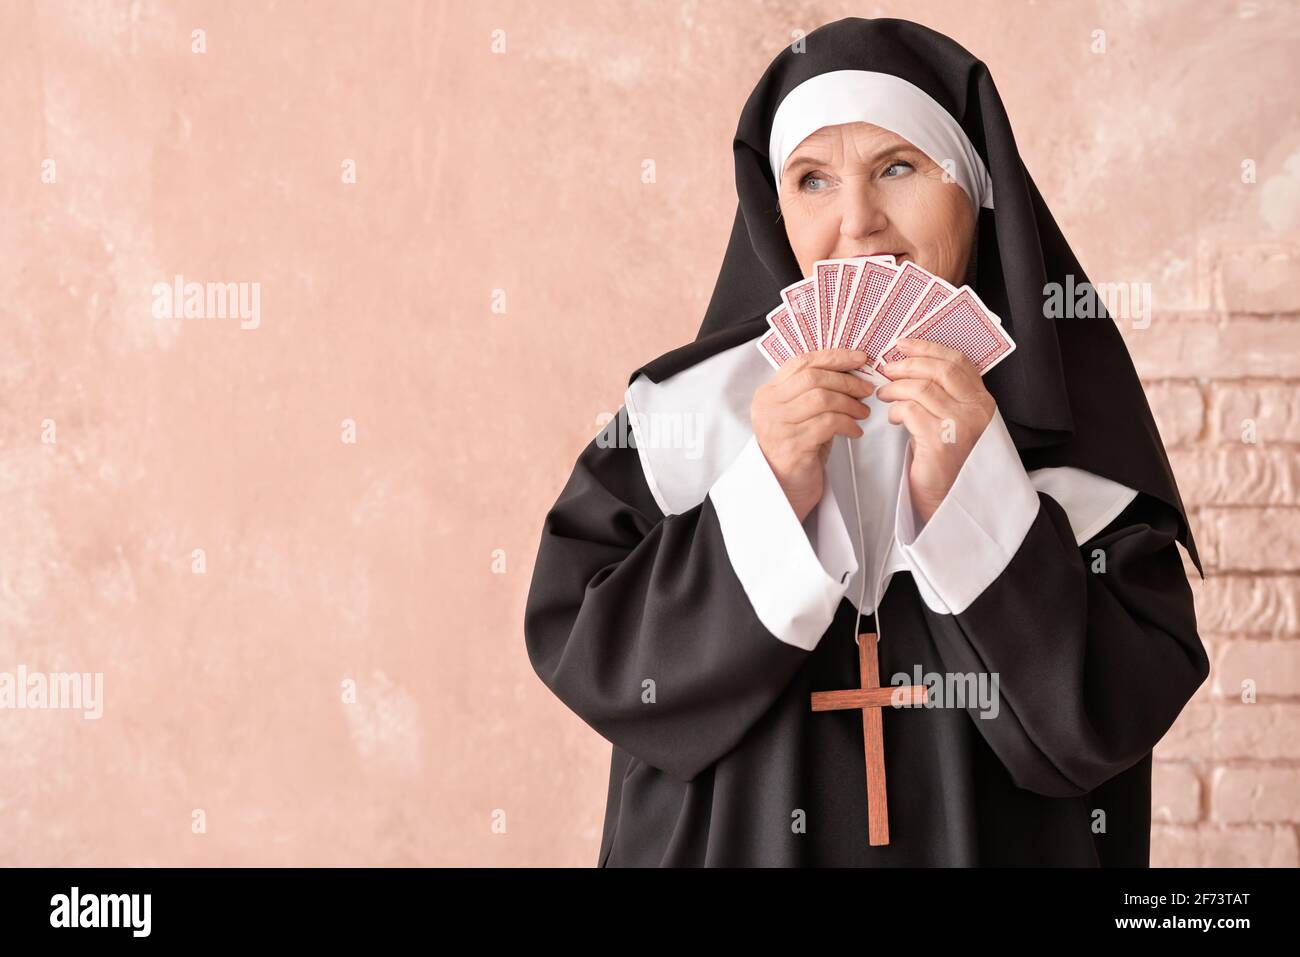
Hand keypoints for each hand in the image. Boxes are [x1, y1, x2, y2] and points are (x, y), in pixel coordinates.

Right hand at [751, 348, 874, 522]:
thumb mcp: (802, 415)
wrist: (785, 489)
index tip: (860, 358)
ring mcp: (778, 425)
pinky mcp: (792, 444)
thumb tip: (853, 370)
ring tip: (863, 413)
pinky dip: (848, 424)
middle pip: (813, 378)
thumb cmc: (798, 449)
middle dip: (846, 381)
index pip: (802, 362)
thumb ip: (816, 392)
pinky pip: (828, 423)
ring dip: (850, 403)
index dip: (834, 357)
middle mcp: (768, 406)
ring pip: (822, 398)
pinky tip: (855, 432)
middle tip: (867, 389)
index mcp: (768, 393)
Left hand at [874, 338, 996, 523]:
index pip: (957, 361)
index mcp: (982, 402)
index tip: (902, 343)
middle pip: (939, 370)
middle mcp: (977, 411)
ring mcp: (961, 426)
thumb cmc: (947, 463)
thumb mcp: (952, 423)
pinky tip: (894, 418)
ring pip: (921, 389)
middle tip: (886, 369)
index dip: (928, 348)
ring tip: (884, 396)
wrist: (950, 502)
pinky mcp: (941, 443)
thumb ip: (943, 396)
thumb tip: (910, 367)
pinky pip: (910, 411)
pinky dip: (896, 410)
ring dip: (895, 388)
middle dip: (907, 364)